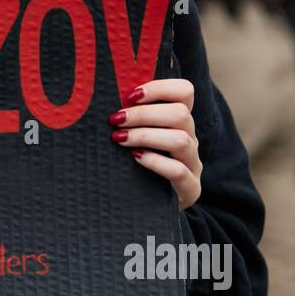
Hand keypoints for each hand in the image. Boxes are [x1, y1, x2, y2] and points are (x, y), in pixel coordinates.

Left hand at [108, 78, 201, 208]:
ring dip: (146, 135)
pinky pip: (178, 170)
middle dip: (144, 114)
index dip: (160, 88)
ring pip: (181, 140)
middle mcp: (190, 139)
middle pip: (180, 114)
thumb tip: (101, 95)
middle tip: (115, 119)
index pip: (185, 92)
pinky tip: (135, 158)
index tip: (130, 95)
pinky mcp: (190, 188)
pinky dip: (155, 161)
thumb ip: (128, 118)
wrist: (146, 207)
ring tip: (119, 138)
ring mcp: (193, 164)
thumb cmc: (132, 165)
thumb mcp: (134, 138)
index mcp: (179, 122)